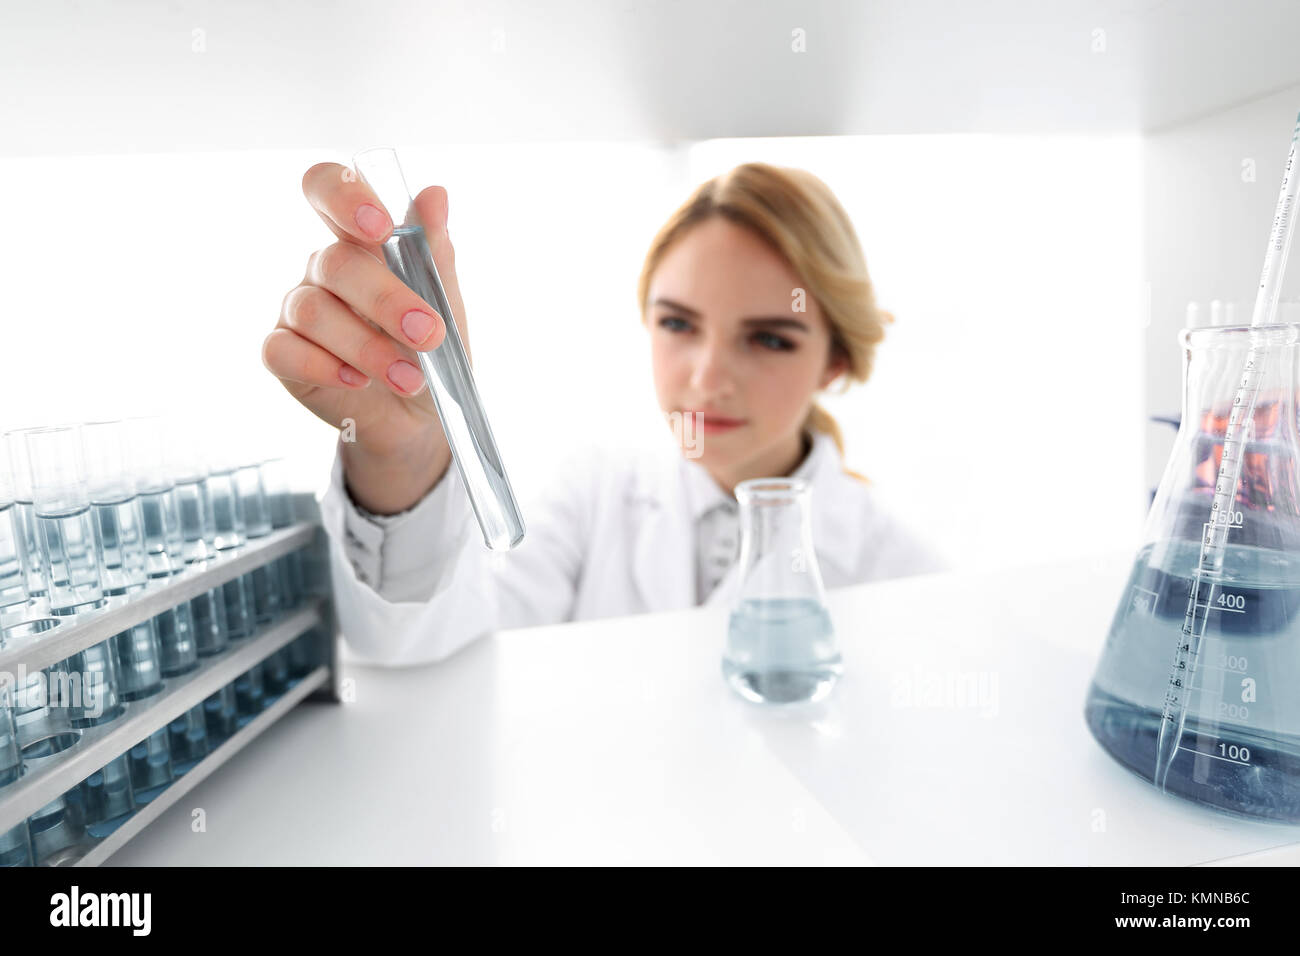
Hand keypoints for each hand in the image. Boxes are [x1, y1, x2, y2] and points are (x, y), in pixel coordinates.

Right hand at [262, 162, 466, 512]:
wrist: (420, 417)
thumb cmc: (429, 349)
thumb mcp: (445, 303)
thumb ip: (435, 251)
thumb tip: (436, 193)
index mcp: (359, 241)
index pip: (327, 187)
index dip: (343, 196)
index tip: (379, 226)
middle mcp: (322, 269)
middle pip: (335, 263)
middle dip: (386, 300)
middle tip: (428, 334)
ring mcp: (297, 310)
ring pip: (314, 311)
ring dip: (367, 348)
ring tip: (408, 379)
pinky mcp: (282, 354)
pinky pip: (283, 350)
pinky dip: (324, 367)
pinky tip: (358, 382)